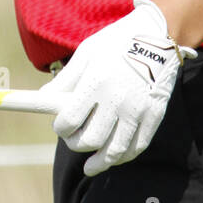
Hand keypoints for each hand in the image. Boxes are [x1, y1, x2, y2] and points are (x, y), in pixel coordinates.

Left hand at [39, 0, 196, 177]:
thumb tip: (44, 99)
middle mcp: (117, 99)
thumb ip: (65, 80)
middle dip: (76, 144)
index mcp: (96, 83)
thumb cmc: (115, 42)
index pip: (69, 120)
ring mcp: (138, 110)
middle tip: (74, 141)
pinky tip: (113, 157)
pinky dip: (123, 156)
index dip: (61, 128)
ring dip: (99, 162)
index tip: (60, 127)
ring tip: (91, 167)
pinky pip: (137, 146)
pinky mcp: (154, 115)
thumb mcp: (86, 53)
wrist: (158, 35)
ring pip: (115, 150)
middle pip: (90, 140)